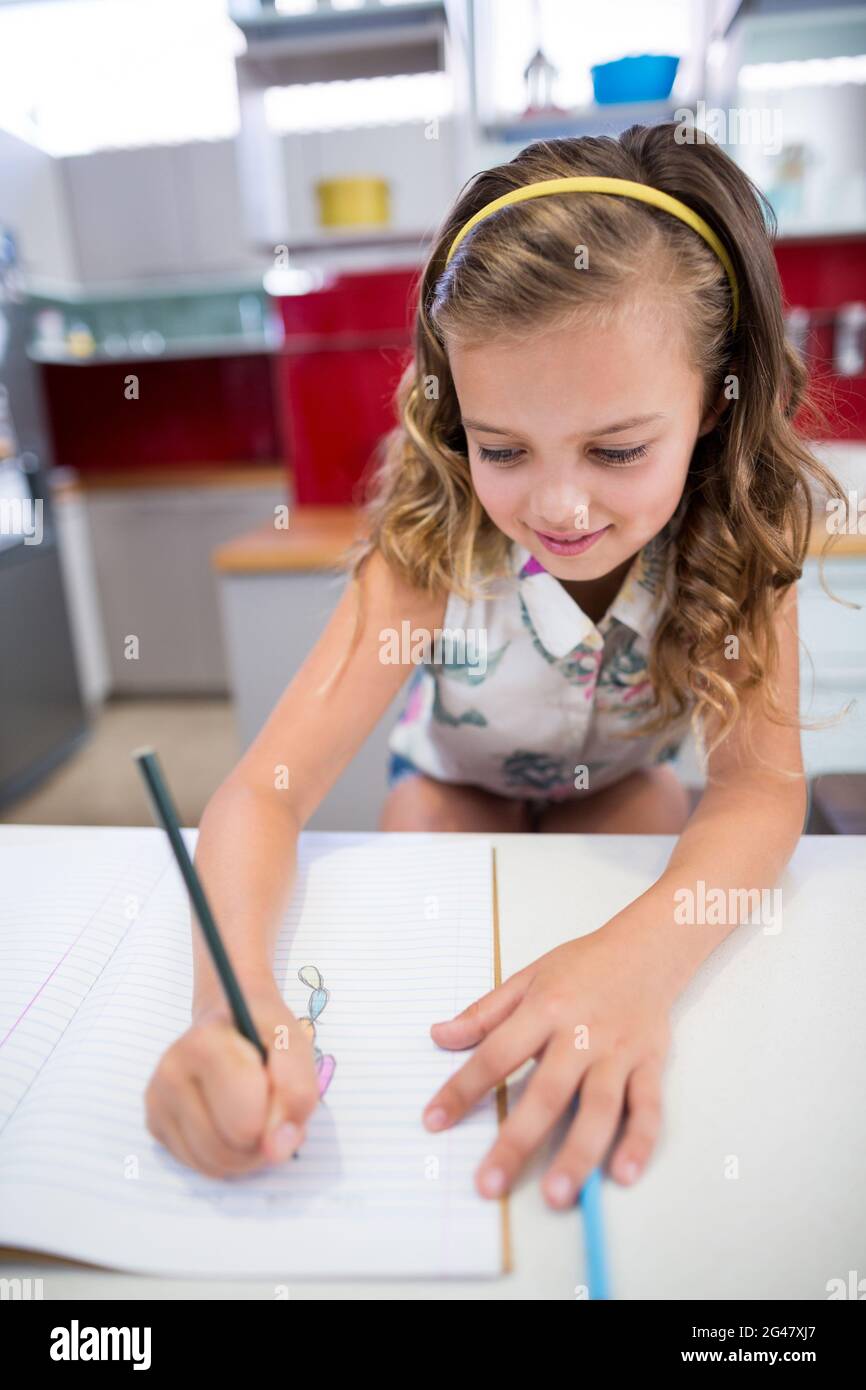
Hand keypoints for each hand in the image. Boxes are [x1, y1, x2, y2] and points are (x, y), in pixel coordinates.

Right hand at [145, 985, 319, 1177]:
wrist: (230, 1021)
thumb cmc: (265, 1033)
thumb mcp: (295, 1047)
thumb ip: (296, 1092)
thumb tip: (276, 1150)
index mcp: (204, 1045)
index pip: (244, 1123)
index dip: (275, 1120)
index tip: (282, 1097)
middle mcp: (172, 1072)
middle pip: (226, 1150)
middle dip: (260, 1144)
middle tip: (272, 1112)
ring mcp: (158, 1100)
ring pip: (211, 1165)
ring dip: (245, 1155)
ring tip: (255, 1119)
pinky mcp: (155, 1122)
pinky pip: (198, 1165)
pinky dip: (223, 1157)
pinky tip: (231, 1124)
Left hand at [422, 927, 672, 1207]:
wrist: (646, 948)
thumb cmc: (583, 966)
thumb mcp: (527, 977)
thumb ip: (484, 1013)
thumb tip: (439, 1035)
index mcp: (545, 1009)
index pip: (495, 1055)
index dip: (462, 1089)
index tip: (434, 1120)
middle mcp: (581, 1034)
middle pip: (546, 1093)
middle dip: (516, 1142)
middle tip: (489, 1184)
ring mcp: (618, 1053)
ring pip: (599, 1108)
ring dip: (578, 1154)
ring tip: (556, 1194)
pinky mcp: (650, 1065)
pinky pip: (647, 1109)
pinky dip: (638, 1142)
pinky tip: (621, 1174)